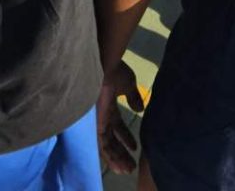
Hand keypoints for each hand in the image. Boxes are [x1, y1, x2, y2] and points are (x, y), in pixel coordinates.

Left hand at [95, 60, 143, 174]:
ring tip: (126, 170)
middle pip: (111, 137)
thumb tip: (139, 108)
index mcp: (108, 104)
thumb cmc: (114, 70)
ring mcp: (96, 119)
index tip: (135, 146)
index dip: (125, 136)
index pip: (116, 124)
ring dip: (116, 158)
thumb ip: (133, 96)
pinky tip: (119, 167)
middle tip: (131, 165)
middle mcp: (101, 114)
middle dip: (121, 152)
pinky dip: (109, 157)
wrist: (102, 64)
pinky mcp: (94, 124)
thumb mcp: (127, 84)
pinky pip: (101, 145)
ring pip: (105, 145)